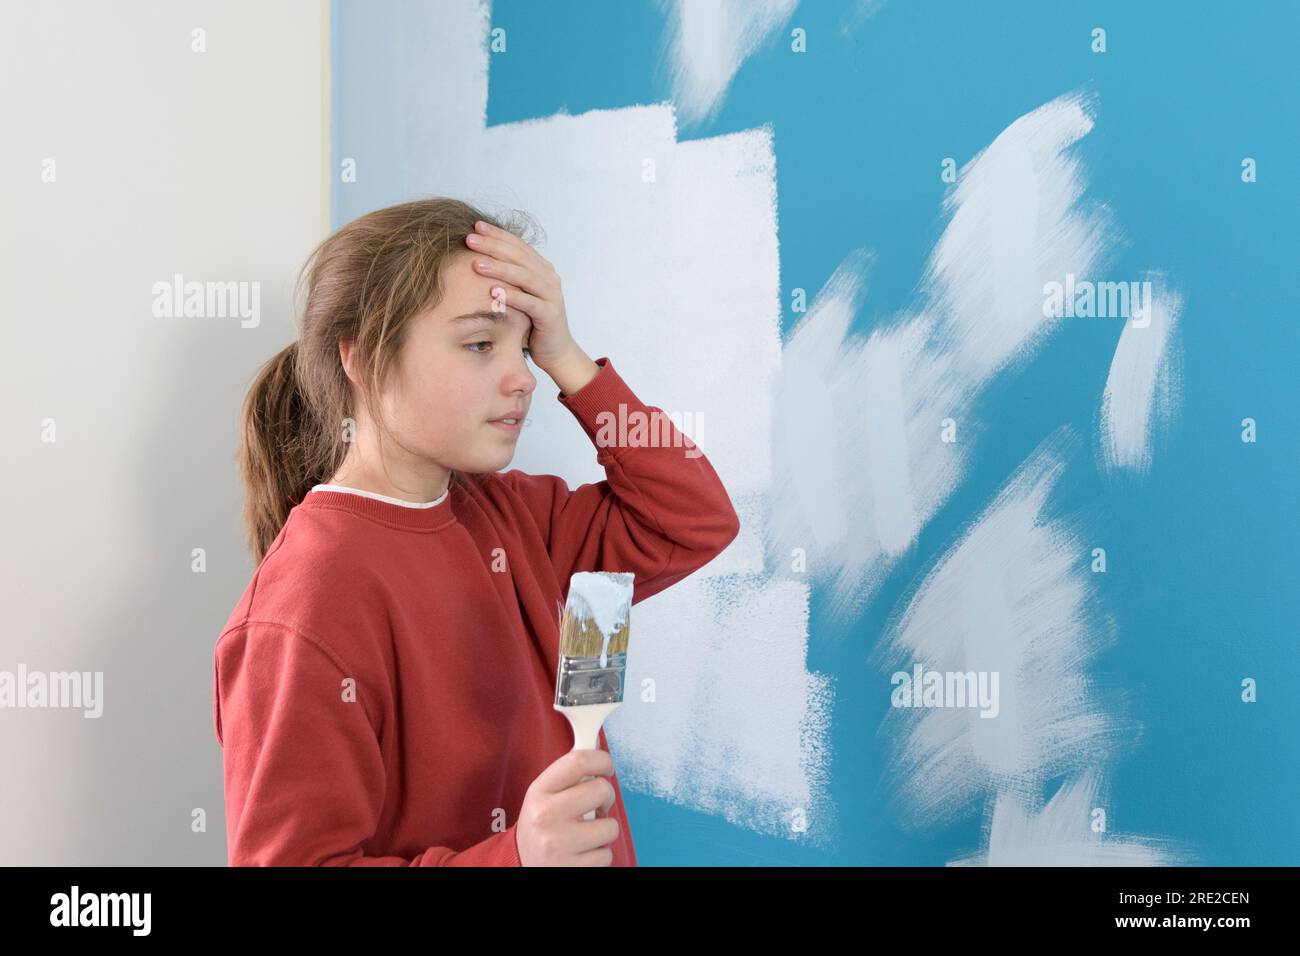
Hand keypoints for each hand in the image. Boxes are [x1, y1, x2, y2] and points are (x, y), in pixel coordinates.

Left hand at [464, 220, 589, 381]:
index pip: (518, 245)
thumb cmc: (531, 322)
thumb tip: (476, 258)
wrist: (555, 351)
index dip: (497, 234)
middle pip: (519, 256)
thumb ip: (506, 278)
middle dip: (493, 246)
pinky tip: (494, 291)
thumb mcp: (518, 294)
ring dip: (500, 268)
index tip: (475, 227)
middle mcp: (549, 278)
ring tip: (476, 264)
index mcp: (542, 269)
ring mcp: (552, 296)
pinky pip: (530, 303)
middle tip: (470, 239)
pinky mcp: (550, 315)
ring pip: (524, 276)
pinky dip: (513, 296)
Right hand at [515, 748, 618, 866]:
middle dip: (607, 797)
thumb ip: (568, 774)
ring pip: (611, 827)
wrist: (519, 863)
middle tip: (596, 805)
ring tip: (587, 832)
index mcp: (540, 791)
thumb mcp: (543, 793)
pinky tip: (583, 851)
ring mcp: (559, 844)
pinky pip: (607, 854)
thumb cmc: (540, 824)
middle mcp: (546, 816)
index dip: (601, 759)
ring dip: (604, 830)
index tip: (605, 767)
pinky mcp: (572, 868)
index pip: (579, 761)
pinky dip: (599, 853)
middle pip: (602, 790)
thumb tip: (597, 749)